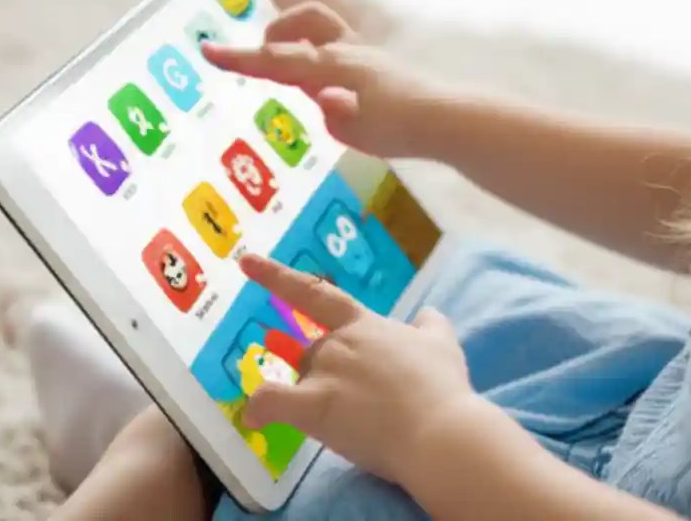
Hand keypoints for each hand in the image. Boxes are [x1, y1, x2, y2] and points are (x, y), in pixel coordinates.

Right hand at [200, 2, 442, 158]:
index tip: (207, 50)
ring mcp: (363, 54)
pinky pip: (336, 46)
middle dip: (277, 33)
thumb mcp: (362, 129)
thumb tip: (324, 98)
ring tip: (286, 68)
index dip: (241, 57)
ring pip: (323, 29)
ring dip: (298, 38)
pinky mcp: (375, 65)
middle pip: (306, 22)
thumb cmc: (401, 127)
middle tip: (260, 57)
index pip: (279, 59)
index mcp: (335, 65)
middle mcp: (347, 51)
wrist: (445, 119)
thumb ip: (337, 112)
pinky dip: (319, 57)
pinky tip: (320, 88)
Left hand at [238, 254, 476, 484]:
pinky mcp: (315, 407)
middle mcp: (338, 343)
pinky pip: (273, 402)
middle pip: (310, 352)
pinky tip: (257, 418)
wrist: (438, 430)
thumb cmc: (442, 385)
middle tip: (354, 403)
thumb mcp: (442, 343)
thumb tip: (427, 313)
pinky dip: (261, 408)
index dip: (278, 277)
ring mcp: (324, 373)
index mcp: (365, 325)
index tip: (247, 261)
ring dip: (311, 397)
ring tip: (340, 421)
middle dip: (325, 378)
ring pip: (297, 378)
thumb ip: (430, 325)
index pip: (316, 294)